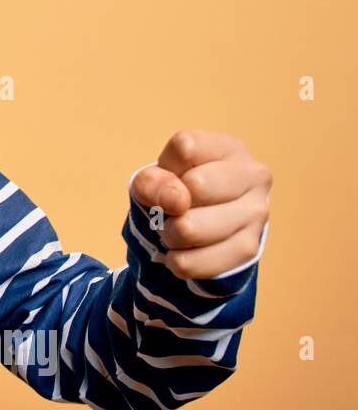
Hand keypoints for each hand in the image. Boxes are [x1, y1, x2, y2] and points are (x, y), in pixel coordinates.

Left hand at [129, 129, 271, 279]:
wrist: (201, 229)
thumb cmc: (178, 192)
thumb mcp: (155, 178)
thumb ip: (153, 181)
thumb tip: (178, 200)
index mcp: (229, 147)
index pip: (185, 147)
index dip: (165, 167)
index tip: (171, 176)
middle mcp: (253, 175)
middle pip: (195, 185)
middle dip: (168, 203)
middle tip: (174, 209)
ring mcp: (256, 213)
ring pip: (189, 229)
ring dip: (169, 234)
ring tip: (179, 228)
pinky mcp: (249, 249)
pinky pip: (190, 262)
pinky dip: (176, 260)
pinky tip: (187, 250)